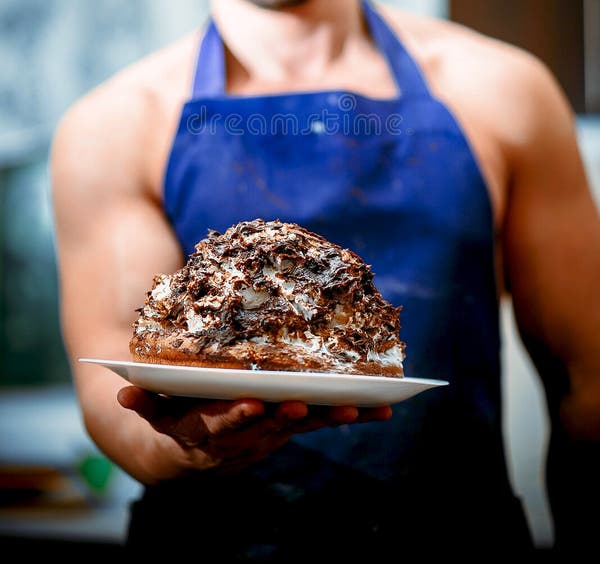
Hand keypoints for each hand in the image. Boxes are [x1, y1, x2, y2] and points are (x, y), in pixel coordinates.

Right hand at [118, 386, 391, 472]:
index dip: (236, 416)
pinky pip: (319, 422)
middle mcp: (240, 441)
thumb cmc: (163, 416)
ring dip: (328, 418)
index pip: (220, 425)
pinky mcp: (286, 428)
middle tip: (303, 404)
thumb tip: (121, 394)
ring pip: (300, 427)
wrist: (178, 456)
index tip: (250, 404)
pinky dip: (349, 416)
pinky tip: (383, 410)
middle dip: (286, 417)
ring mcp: (267, 437)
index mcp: (204, 433)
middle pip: (267, 429)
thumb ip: (140, 402)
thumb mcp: (147, 410)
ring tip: (357, 407)